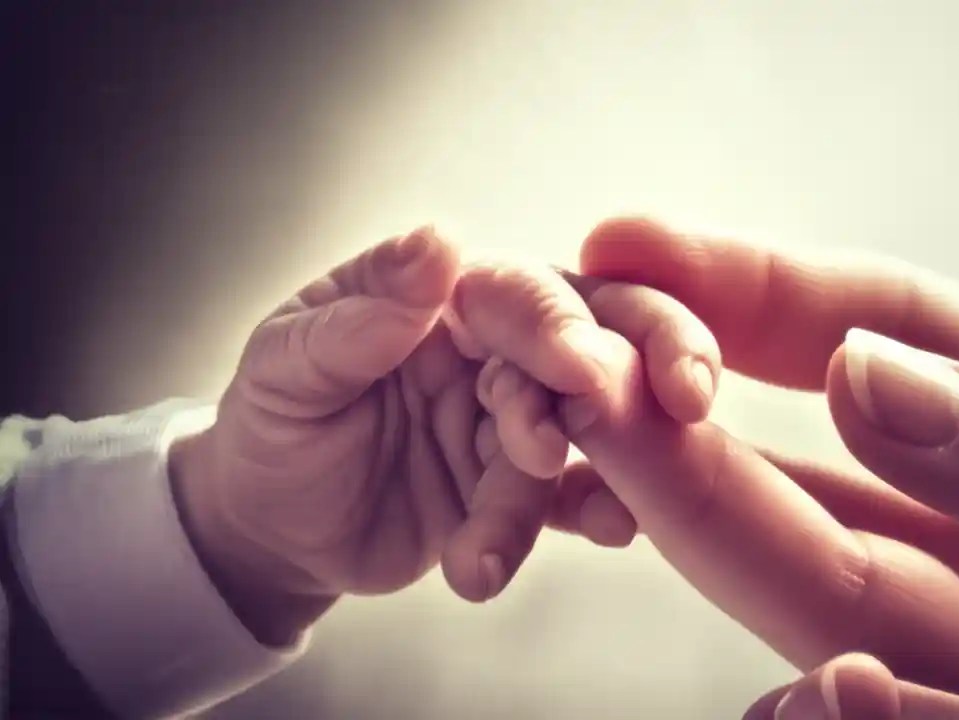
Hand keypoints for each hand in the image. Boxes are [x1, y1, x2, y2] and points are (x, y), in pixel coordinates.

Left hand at [166, 227, 719, 645]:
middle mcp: (499, 351)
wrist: (271, 534)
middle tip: (662, 412)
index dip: (556, 326)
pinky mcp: (524, 491)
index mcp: (449, 300)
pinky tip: (616, 530)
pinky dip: (600, 512)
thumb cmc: (271, 430)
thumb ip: (361, 317)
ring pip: (576, 439)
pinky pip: (574, 499)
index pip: (521, 295)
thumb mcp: (286, 370)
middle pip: (593, 343)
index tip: (578, 369)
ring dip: (546, 493)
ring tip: (480, 555)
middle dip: (624, 379)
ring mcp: (518, 422)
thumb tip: (437, 240)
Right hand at [569, 218, 958, 717]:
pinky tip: (819, 704)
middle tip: (583, 379)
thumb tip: (867, 374)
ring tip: (629, 465)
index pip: (883, 331)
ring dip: (716, 534)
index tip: (626, 243)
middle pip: (809, 471)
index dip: (750, 286)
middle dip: (687, 420)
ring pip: (810, 592)